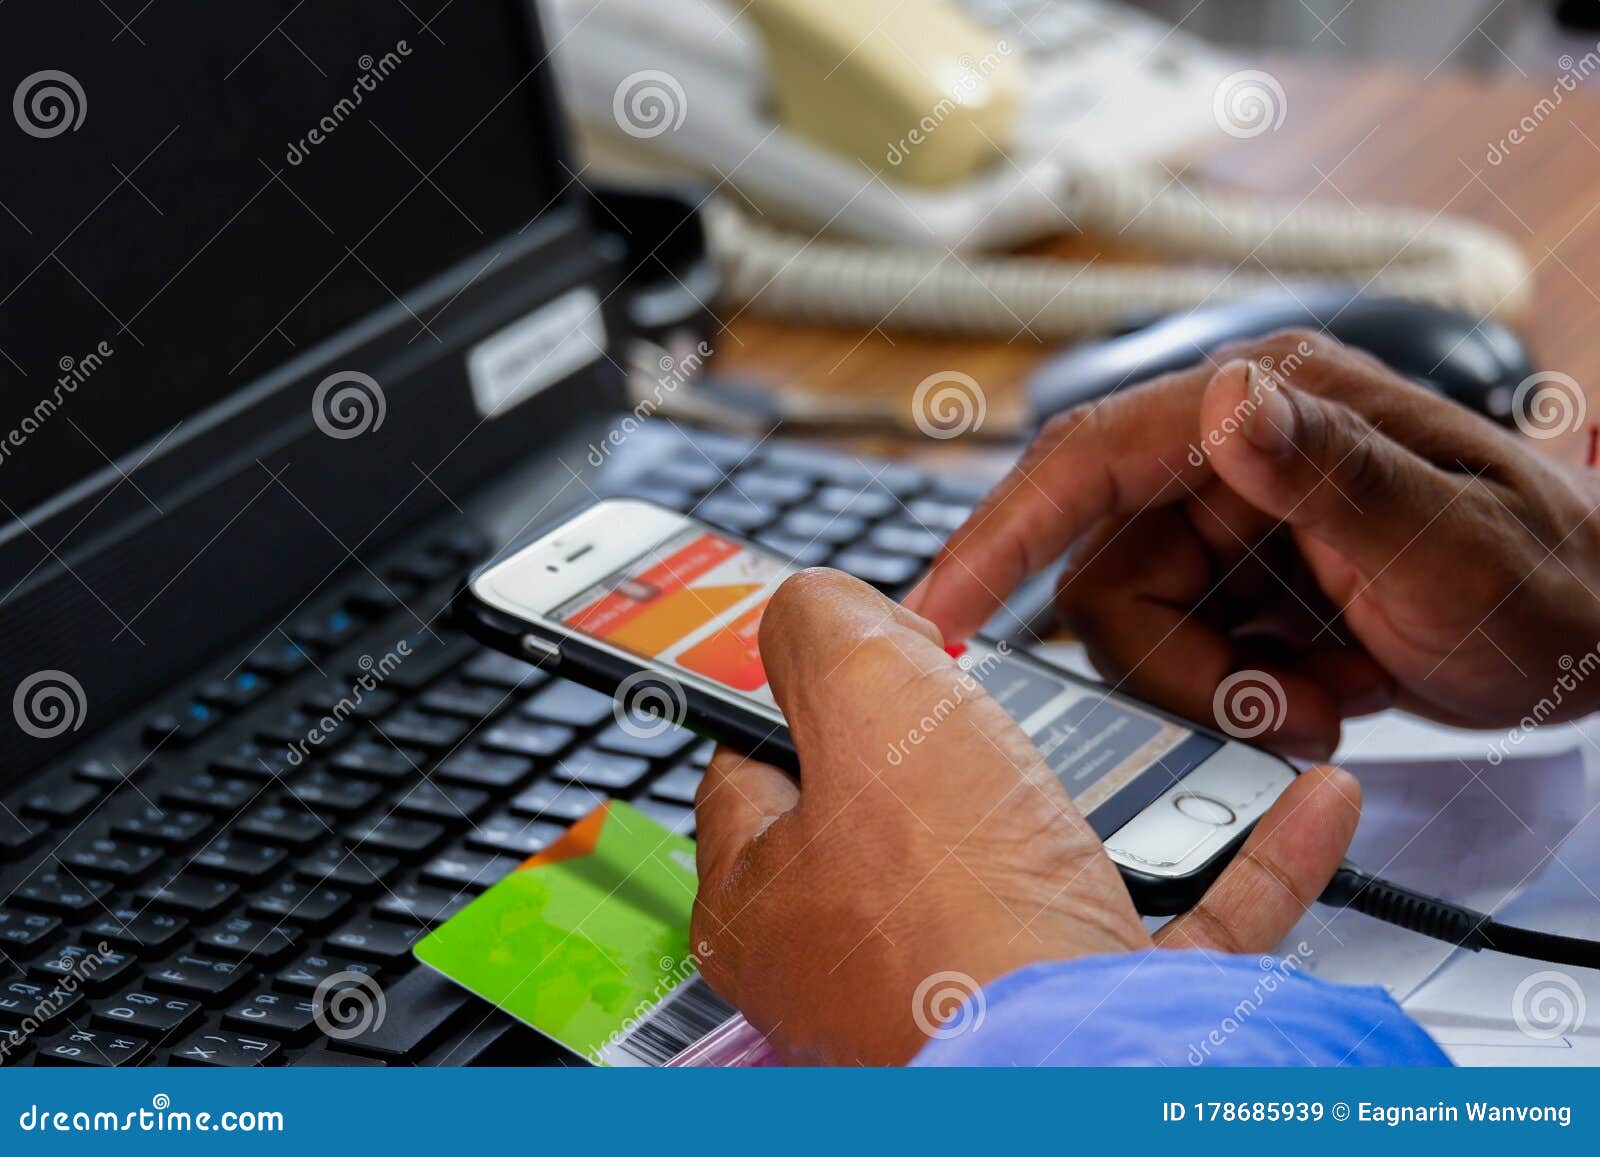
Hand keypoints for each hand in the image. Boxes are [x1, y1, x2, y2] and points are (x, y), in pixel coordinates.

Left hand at [692, 568, 1359, 1064]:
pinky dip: (1243, 866)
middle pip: (901, 816)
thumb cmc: (953, 907)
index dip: (808, 692)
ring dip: (1114, 803)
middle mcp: (861, 965)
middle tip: (998, 691)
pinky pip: (1180, 931)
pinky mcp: (1095, 1027)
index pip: (758, 767)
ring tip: (1157, 729)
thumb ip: (821, 628)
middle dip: (964, 742)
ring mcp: (977, 1001)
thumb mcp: (861, 702)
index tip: (868, 649)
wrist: (1086, 1078)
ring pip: (1045, 876)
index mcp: (772, 899)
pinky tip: (1303, 805)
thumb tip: (814, 608)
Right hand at [906, 330, 1599, 758]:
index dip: (1002, 533)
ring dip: (1218, 690)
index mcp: (1270, 407)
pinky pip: (1182, 658)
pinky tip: (1324, 688)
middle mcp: (1233, 457)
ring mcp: (1235, 526)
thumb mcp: (1451, 540)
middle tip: (1282, 710)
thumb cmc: (1554, 579)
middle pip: (1106, 576)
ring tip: (1321, 700)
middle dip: (1179, 666)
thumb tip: (1229, 405)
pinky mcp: (1243, 586)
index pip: (1090, 459)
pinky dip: (1241, 698)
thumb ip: (1333, 471)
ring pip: (1137, 631)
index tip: (938, 610)